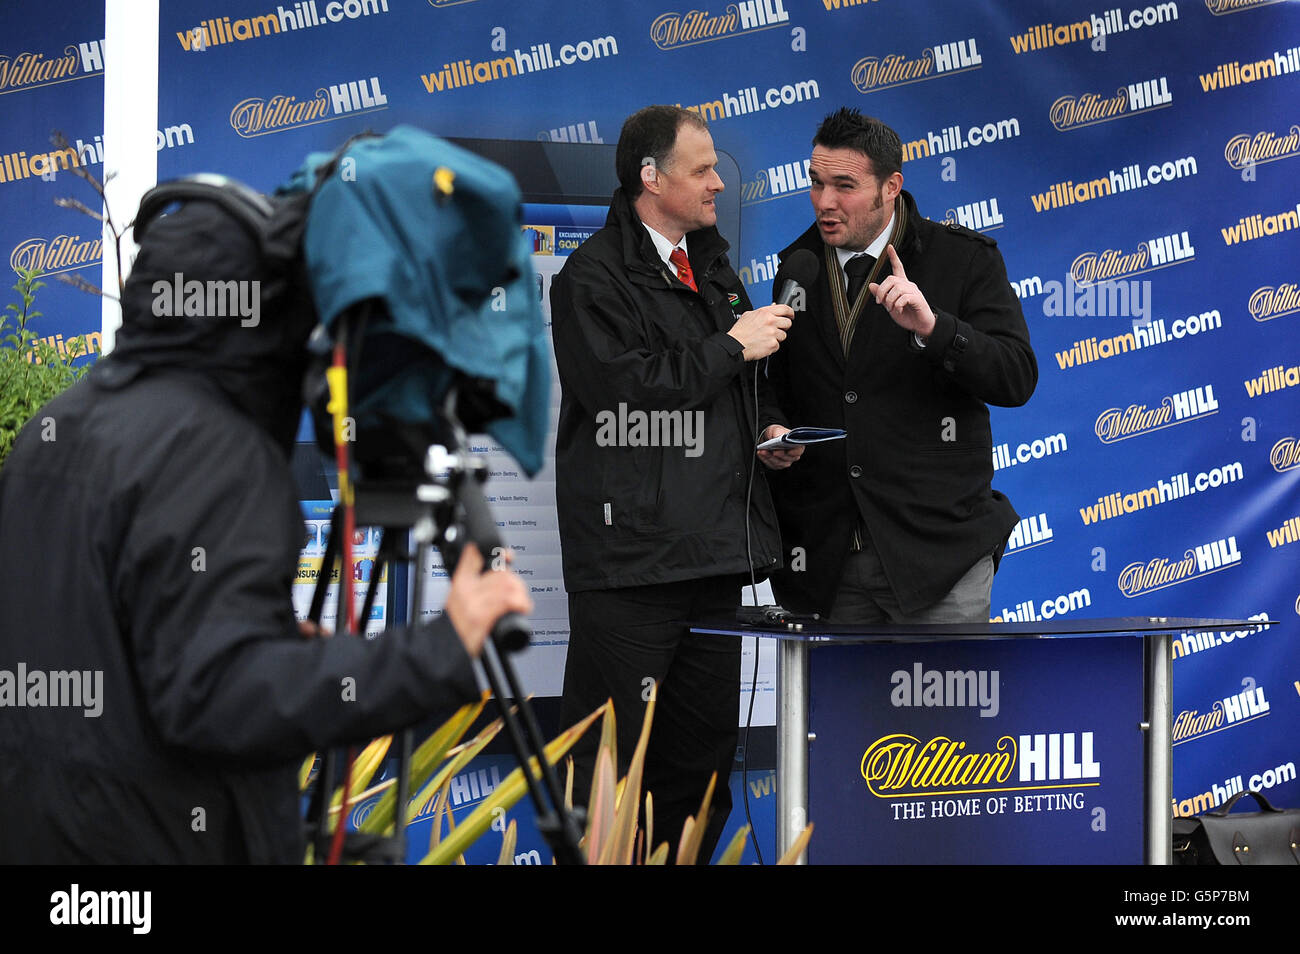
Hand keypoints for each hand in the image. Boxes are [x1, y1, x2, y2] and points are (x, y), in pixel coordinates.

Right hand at [443, 543, 532, 657]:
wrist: (444, 650)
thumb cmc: (455, 628)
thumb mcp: (458, 602)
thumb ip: (474, 587)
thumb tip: (498, 576)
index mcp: (459, 583)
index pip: (474, 556)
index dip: (496, 553)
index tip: (508, 556)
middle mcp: (464, 590)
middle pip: (500, 573)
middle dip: (516, 582)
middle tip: (520, 594)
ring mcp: (472, 603)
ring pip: (507, 586)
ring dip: (521, 594)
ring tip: (522, 603)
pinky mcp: (480, 617)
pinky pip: (506, 601)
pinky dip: (520, 603)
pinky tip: (522, 609)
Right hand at [727, 304, 793, 360]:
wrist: (736, 344)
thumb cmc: (740, 332)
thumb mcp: (749, 315)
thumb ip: (762, 311)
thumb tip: (772, 306)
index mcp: (765, 313)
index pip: (785, 309)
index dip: (790, 312)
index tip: (791, 315)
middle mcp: (770, 322)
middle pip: (787, 323)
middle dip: (784, 326)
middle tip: (777, 329)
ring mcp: (772, 334)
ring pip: (783, 335)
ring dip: (777, 337)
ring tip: (766, 338)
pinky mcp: (772, 344)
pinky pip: (777, 345)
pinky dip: (772, 346)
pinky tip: (764, 344)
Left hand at [757, 424, 804, 469]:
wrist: (768, 437)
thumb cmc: (776, 433)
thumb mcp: (777, 430)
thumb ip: (779, 433)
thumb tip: (780, 438)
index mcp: (796, 445)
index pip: (799, 451)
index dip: (794, 452)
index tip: (788, 451)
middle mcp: (792, 455)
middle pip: (788, 459)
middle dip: (780, 455)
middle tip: (774, 451)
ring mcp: (785, 461)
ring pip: (779, 463)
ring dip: (770, 457)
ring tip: (763, 451)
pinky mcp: (777, 465)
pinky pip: (772, 465)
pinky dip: (765, 459)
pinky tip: (761, 453)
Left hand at [869, 244, 935, 338]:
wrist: (919, 326)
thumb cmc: (906, 315)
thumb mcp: (890, 305)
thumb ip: (881, 296)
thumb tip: (871, 285)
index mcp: (902, 285)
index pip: (898, 267)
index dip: (894, 257)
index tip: (889, 247)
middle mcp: (908, 285)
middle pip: (891, 279)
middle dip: (882, 290)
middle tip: (879, 302)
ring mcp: (914, 292)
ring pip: (897, 288)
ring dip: (890, 300)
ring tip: (891, 308)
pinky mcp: (918, 299)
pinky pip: (904, 297)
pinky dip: (898, 305)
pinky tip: (899, 310)